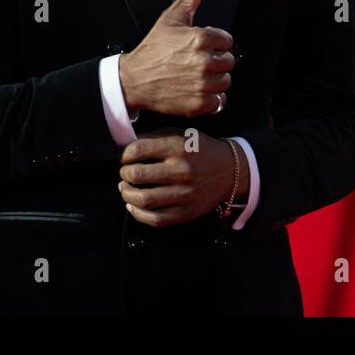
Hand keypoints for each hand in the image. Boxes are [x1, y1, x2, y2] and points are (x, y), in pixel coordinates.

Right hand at [117, 0, 235, 117]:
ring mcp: (202, 84)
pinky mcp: (199, 103)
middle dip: (215, 61)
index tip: (201, 46)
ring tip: (196, 76)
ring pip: (225, 81)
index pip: (227, 40)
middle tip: (197, 61)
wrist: (134, 80)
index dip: (215, 43)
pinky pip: (219, 101)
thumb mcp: (170, 19)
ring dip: (214, 80)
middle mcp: (203, 61)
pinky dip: (210, 99)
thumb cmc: (152, 50)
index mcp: (200, 38)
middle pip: (228, 61)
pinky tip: (196, 90)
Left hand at [118, 131, 249, 226]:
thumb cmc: (200, 150)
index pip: (138, 150)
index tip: (124, 157)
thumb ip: (155, 138)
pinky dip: (138, 214)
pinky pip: (156, 219)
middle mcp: (181, 170)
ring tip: (125, 189)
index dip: (125, 154)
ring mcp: (185, 194)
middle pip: (138, 175)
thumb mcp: (181, 135)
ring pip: (144, 199)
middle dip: (124, 174)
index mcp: (178, 147)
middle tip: (124, 173)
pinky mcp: (187, 212)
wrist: (230, 170)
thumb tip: (126, 147)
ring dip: (127, 194)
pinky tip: (133, 206)